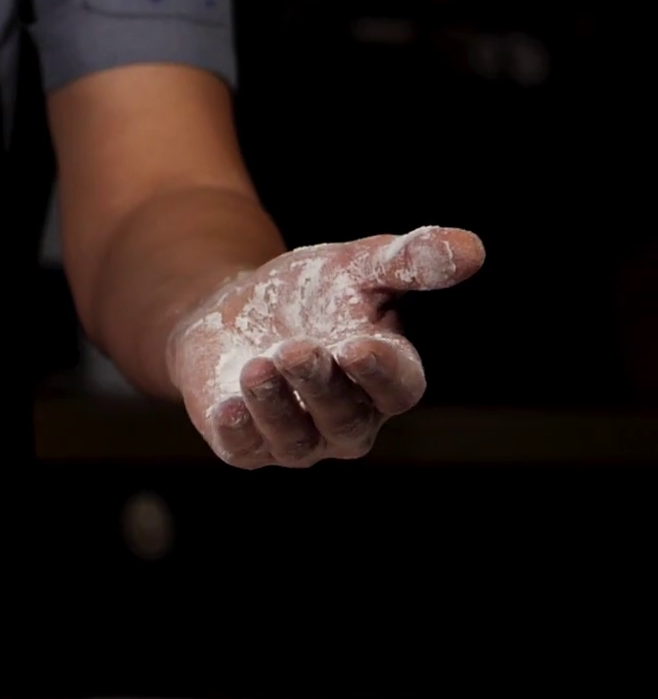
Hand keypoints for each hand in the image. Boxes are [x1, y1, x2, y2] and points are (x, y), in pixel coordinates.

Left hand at [167, 226, 484, 467]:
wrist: (233, 311)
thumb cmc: (312, 292)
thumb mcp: (358, 266)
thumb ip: (410, 262)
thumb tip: (472, 250)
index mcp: (386, 378)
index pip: (397, 387)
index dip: (379, 371)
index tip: (356, 346)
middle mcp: (348, 417)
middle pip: (345, 417)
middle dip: (320, 386)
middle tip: (295, 349)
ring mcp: (298, 437)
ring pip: (296, 438)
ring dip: (277, 405)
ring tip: (258, 365)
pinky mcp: (247, 444)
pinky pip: (245, 449)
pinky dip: (238, 431)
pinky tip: (227, 407)